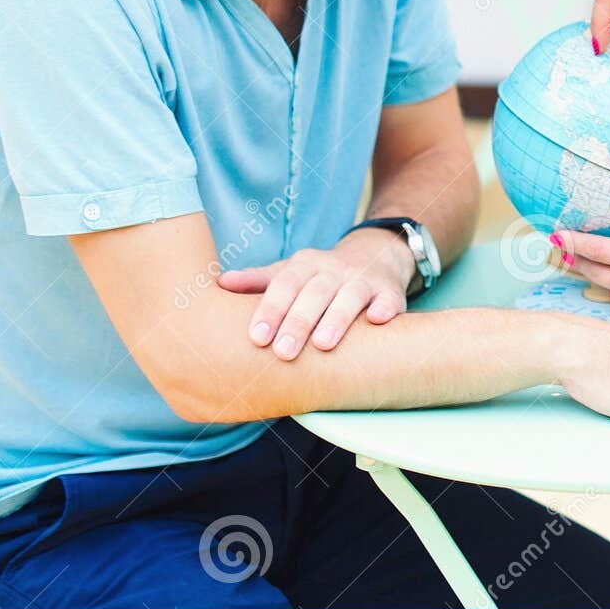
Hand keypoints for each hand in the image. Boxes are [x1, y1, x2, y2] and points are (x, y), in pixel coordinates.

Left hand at [220, 228, 412, 358]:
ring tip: (324, 345)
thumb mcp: (291, 273)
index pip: (285, 284)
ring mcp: (363, 279)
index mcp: (305, 265)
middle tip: (283, 352)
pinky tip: (376, 321)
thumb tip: (219, 284)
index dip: (270, 309)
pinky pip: (388, 299)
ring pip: (350, 295)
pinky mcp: (390, 291)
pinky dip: (384, 308)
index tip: (256, 338)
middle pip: (315, 293)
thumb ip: (259, 281)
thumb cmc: (322, 276)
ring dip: (337, 318)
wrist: (376, 256)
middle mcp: (333, 270)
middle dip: (299, 322)